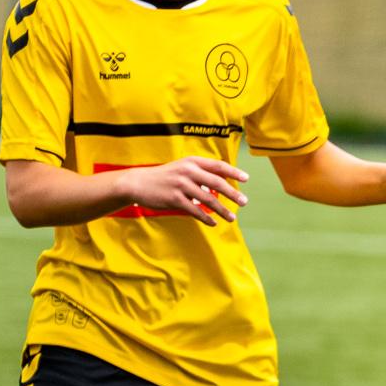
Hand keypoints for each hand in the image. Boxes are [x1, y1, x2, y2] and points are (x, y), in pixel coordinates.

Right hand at [111, 158, 248, 225]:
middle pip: (217, 182)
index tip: (246, 179)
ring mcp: (181, 185)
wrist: (139, 183)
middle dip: (233, 193)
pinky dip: (206, 218)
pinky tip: (214, 223)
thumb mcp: (182, 168)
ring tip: (232, 217)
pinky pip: (195, 210)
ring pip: (208, 199)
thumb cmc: (164, 177)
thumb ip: (200, 173)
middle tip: (244, 202)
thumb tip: (221, 184)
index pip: (218, 165)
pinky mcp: (174, 199)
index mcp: (192, 162)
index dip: (233, 172)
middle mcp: (188, 171)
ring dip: (222, 210)